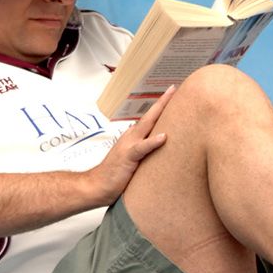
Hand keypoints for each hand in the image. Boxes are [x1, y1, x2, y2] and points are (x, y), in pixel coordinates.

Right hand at [83, 89, 172, 205]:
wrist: (98, 185)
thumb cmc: (117, 174)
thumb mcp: (136, 160)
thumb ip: (147, 152)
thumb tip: (163, 147)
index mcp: (135, 136)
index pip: (151, 118)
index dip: (162, 106)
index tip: (173, 93)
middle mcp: (132, 136)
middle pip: (151, 116)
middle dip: (163, 101)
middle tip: (174, 87)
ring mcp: (129, 144)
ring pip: (147, 125)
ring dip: (159, 111)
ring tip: (171, 99)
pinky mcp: (128, 156)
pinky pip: (142, 148)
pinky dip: (152, 142)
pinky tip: (163, 136)